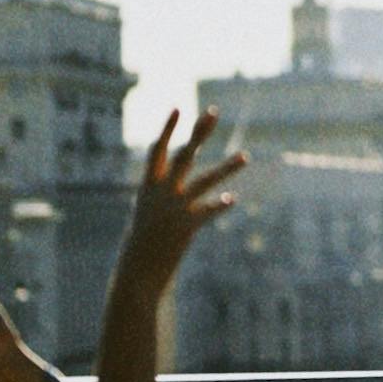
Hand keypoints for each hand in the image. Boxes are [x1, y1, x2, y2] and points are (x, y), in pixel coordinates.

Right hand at [117, 109, 245, 296]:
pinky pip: (206, 211)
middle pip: (184, 154)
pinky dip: (218, 206)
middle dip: (199, 132)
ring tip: (247, 156)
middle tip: (213, 111)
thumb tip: (170, 182)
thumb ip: (159, 196)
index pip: (157, 150)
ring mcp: (174, 208)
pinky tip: (232, 200)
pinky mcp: (185, 226)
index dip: (167, 129)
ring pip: (204, 180)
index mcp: (148, 188)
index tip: (178, 107)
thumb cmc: (142, 245)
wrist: (136, 273)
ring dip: (227, 168)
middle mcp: (161, 193)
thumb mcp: (147, 214)